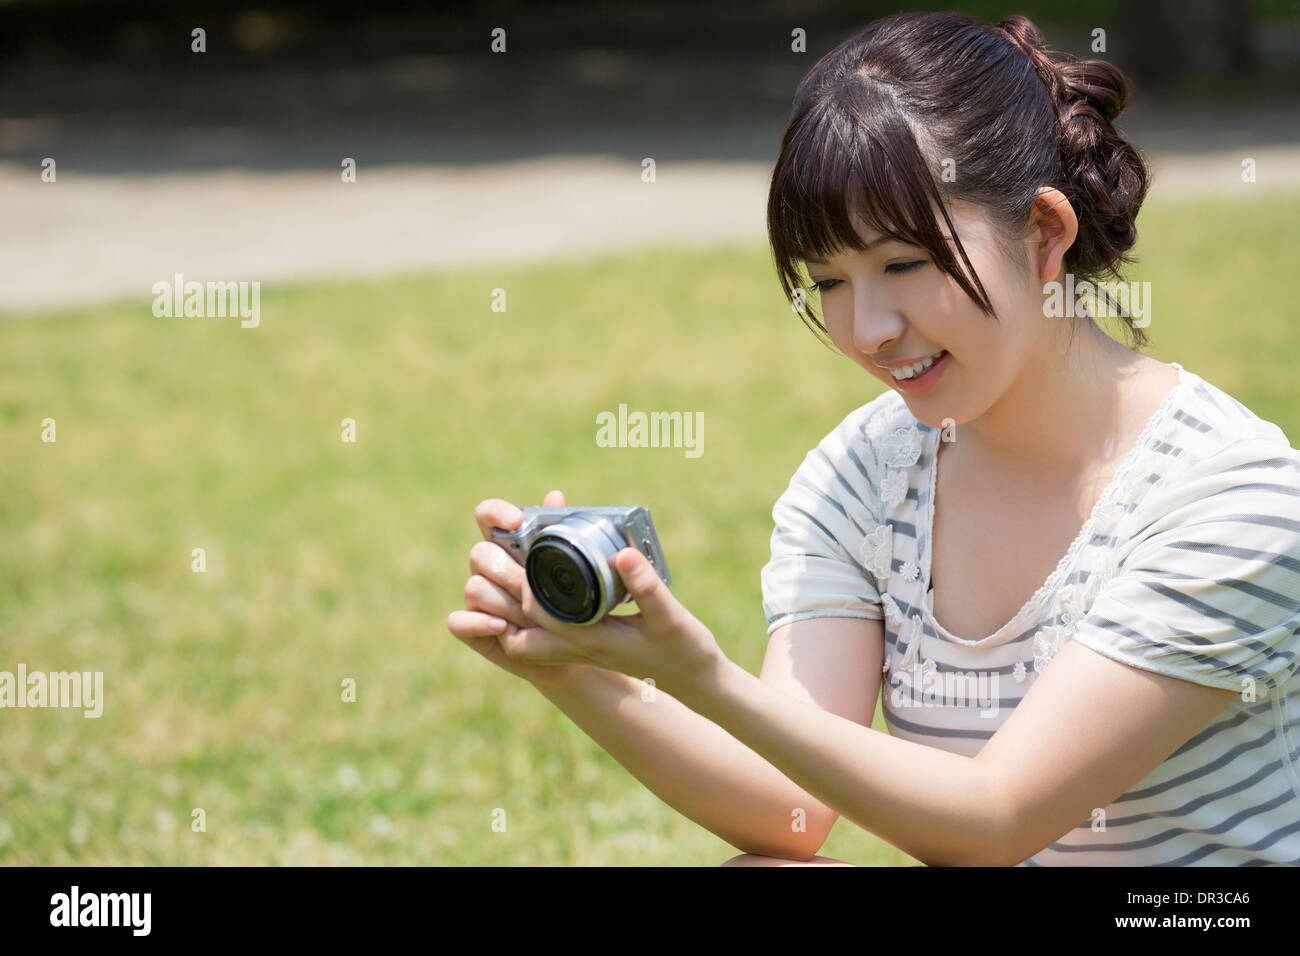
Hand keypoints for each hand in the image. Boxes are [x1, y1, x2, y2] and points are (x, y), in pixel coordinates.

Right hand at [447, 490, 596, 689]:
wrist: (570, 648)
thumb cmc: (571, 602)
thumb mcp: (573, 568)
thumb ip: (561, 533)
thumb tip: (554, 495)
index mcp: (508, 546)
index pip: (487, 516)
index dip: (495, 513)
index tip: (516, 521)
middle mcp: (488, 569)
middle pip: (479, 554)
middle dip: (507, 572)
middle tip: (533, 589)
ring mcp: (477, 599)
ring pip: (473, 587)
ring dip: (504, 604)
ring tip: (533, 620)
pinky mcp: (471, 628)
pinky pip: (457, 622)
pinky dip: (478, 623)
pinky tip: (503, 628)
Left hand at [497, 506, 725, 702]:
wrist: (696, 679)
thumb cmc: (685, 649)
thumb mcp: (670, 616)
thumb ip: (646, 586)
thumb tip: (620, 553)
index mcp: (592, 640)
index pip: (538, 615)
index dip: (527, 584)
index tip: (534, 550)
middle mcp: (580, 649)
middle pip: (519, 638)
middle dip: (508, 605)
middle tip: (518, 565)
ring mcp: (583, 652)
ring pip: (529, 642)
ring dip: (520, 615)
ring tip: (527, 577)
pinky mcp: (590, 647)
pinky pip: (548, 637)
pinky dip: (540, 616)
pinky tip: (552, 588)